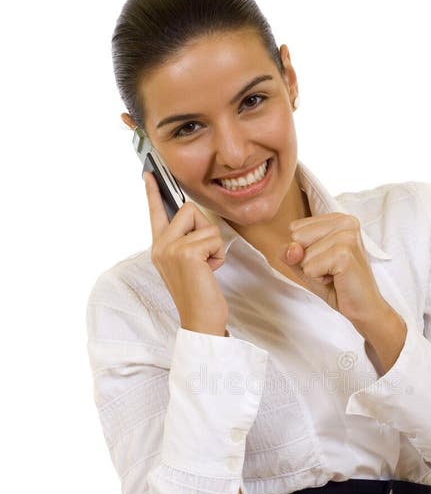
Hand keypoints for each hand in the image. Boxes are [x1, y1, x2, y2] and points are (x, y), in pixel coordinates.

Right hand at [144, 171, 228, 334]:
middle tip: (204, 257)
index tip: (148, 172)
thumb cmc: (199, 293)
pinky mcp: (186, 253)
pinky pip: (213, 237)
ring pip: (204, 224)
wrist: (200, 321)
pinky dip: (219, 254)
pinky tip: (210, 271)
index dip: (152, 191)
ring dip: (214, 245)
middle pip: (188, 209)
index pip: (155, 212)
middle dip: (205, 229)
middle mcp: (160, 245)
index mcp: (159, 247)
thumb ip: (185, 241)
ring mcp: (171, 248)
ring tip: (207, 267)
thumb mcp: (188, 263)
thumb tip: (194, 217)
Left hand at [285, 213, 388, 325]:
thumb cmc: (337, 284)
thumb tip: (291, 249)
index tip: (326, 260)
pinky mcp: (344, 255)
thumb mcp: (306, 265)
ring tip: (335, 275)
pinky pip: (309, 269)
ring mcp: (346, 237)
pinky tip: (337, 280)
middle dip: (308, 260)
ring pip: (303, 255)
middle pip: (297, 238)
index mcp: (338, 219)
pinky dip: (318, 280)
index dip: (304, 251)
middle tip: (331, 269)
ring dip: (314, 272)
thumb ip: (291, 253)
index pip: (295, 228)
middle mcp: (345, 222)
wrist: (363, 306)